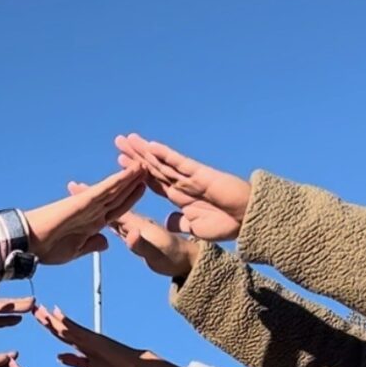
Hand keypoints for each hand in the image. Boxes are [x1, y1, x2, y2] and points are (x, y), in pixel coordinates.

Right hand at [24, 168, 143, 264]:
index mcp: (93, 223)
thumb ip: (92, 244)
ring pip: (114, 188)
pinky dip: (117, 181)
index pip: (117, 209)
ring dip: (130, 177)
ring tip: (145, 164)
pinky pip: (104, 190)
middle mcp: (92, 210)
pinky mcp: (82, 202)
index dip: (131, 198)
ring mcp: (88, 204)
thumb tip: (105, 241)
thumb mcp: (76, 251)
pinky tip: (130, 172)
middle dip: (134, 183)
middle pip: (118, 195)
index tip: (144, 188)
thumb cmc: (46, 249)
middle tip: (150, 167)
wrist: (29, 245)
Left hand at [34, 304, 146, 366]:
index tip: (38, 318)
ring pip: (65, 326)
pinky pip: (77, 330)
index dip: (49, 326)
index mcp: (81, 347)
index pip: (61, 335)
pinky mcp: (94, 340)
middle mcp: (83, 339)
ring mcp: (88, 338)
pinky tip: (57, 314)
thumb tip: (58, 356)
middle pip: (60, 327)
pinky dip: (66, 322)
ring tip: (39, 308)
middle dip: (46, 318)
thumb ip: (75, 361)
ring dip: (52, 318)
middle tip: (32, 307)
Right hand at [67, 180, 194, 279]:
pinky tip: (101, 214)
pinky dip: (108, 212)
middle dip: (92, 193)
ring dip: (99, 200)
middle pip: (110, 203)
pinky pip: (119, 218)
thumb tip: (129, 235)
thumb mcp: (157, 255)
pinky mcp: (139, 231)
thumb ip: (142, 245)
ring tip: (83, 194)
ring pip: (113, 208)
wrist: (188, 261)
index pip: (110, 206)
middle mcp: (136, 221)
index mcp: (137, 223)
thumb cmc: (174, 259)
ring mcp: (137, 225)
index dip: (93, 198)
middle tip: (73, 185)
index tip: (76, 188)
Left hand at [115, 134, 249, 239]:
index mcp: (180, 197)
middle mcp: (182, 183)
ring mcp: (190, 177)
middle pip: (154, 167)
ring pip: (162, 161)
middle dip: (135, 155)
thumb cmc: (226, 224)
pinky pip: (179, 163)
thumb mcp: (196, 227)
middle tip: (118, 142)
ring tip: (127, 139)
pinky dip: (165, 155)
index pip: (154, 181)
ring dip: (145, 151)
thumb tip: (168, 221)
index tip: (120, 164)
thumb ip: (180, 223)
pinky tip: (150, 147)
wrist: (247, 220)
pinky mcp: (201, 174)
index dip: (137, 173)